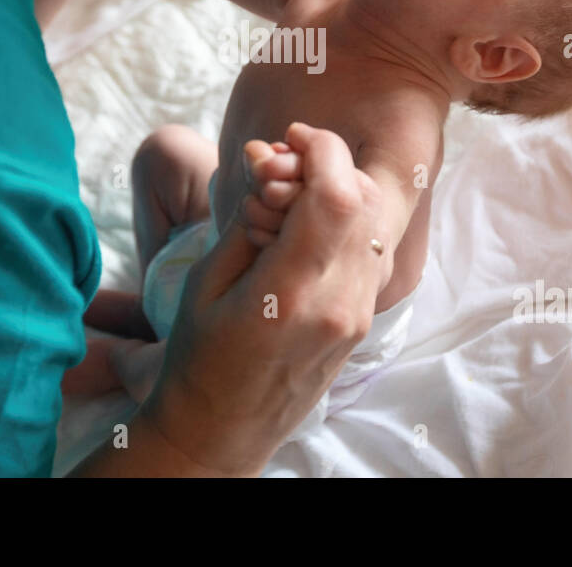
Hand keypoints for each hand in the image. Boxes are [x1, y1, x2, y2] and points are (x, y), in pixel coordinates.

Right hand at [134, 122, 390, 475]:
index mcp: (291, 294)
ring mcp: (357, 317)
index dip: (322, 149)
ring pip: (372, 224)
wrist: (219, 435)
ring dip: (337, 192)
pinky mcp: (361, 323)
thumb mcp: (206, 281)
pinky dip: (342, 224)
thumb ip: (246, 216)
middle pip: (364, 202)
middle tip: (282, 166)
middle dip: (329, 166)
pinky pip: (367, 252)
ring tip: (286, 199)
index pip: (337, 196)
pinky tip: (301, 229)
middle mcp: (338, 305)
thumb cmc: (199, 360)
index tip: (292, 136)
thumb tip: (269, 155)